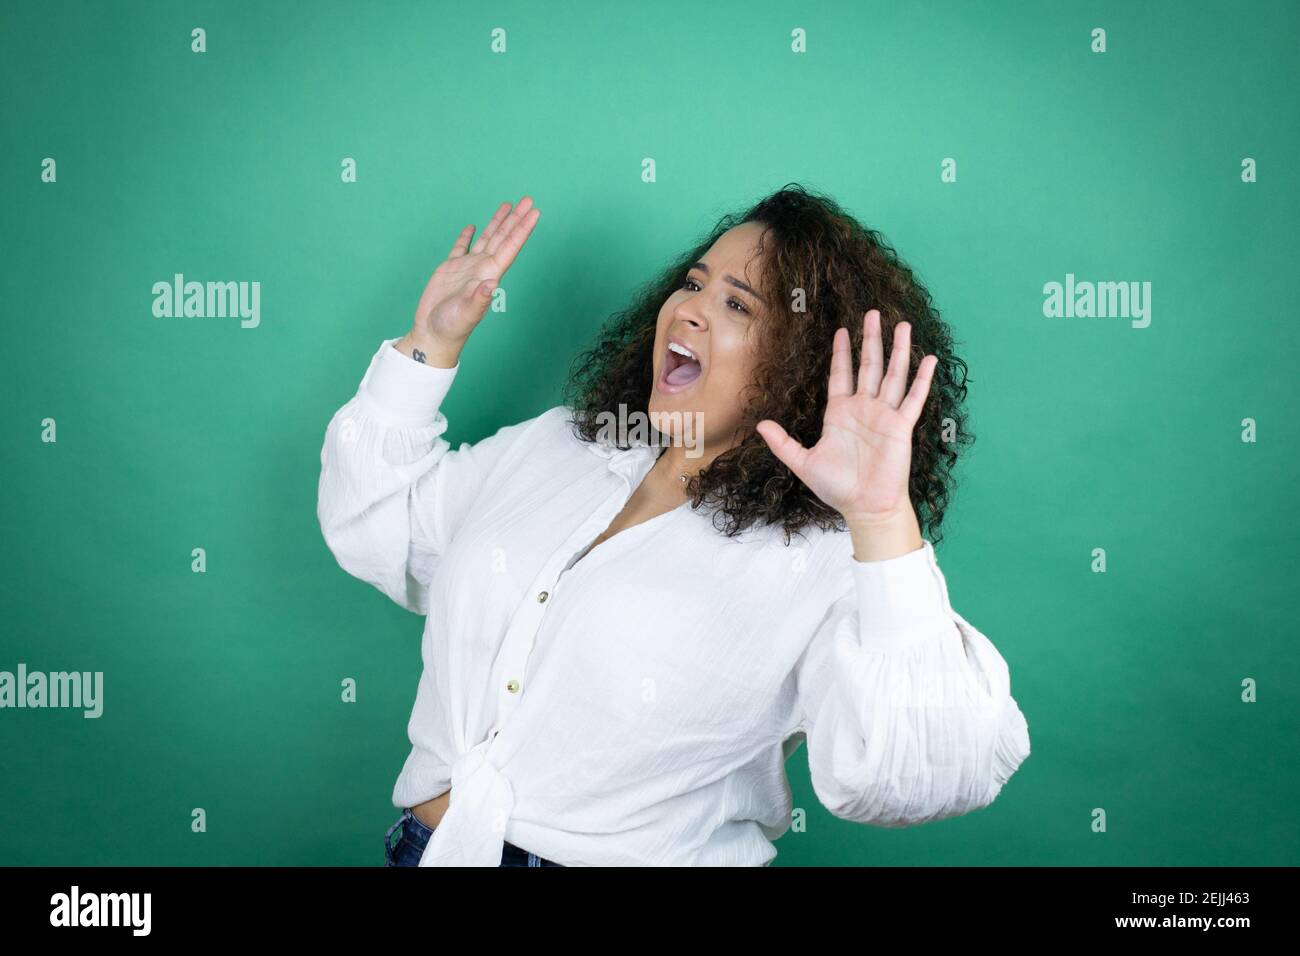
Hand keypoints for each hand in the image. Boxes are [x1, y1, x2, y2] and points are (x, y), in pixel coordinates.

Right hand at [409, 197, 541, 358]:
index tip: (534, 212)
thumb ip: (479, 298)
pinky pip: (460, 247)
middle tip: (528, 199)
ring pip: (486, 238)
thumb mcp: (467, 313)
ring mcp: (467, 268)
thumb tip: (491, 283)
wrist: (434, 334)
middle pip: (502, 238)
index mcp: (489, 275)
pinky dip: (466, 236)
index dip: (522, 229)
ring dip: (497, 222)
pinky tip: (472, 226)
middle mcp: (482, 268)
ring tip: (508, 205)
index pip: (510, 247)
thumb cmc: (452, 327)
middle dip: (515, 219)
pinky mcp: (450, 269)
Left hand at [756, 309, 936, 531]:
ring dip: (898, 350)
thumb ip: (782, 442)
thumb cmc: (837, 487)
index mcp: (840, 413)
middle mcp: (864, 409)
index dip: (842, 352)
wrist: (864, 507)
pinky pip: (913, 399)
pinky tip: (929, 359)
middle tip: (872, 313)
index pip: (841, 374)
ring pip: (893, 375)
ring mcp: (884, 415)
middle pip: (869, 365)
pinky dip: (921, 379)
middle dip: (871, 339)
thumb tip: (759, 425)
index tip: (842, 331)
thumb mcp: (803, 462)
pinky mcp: (901, 427)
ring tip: (903, 325)